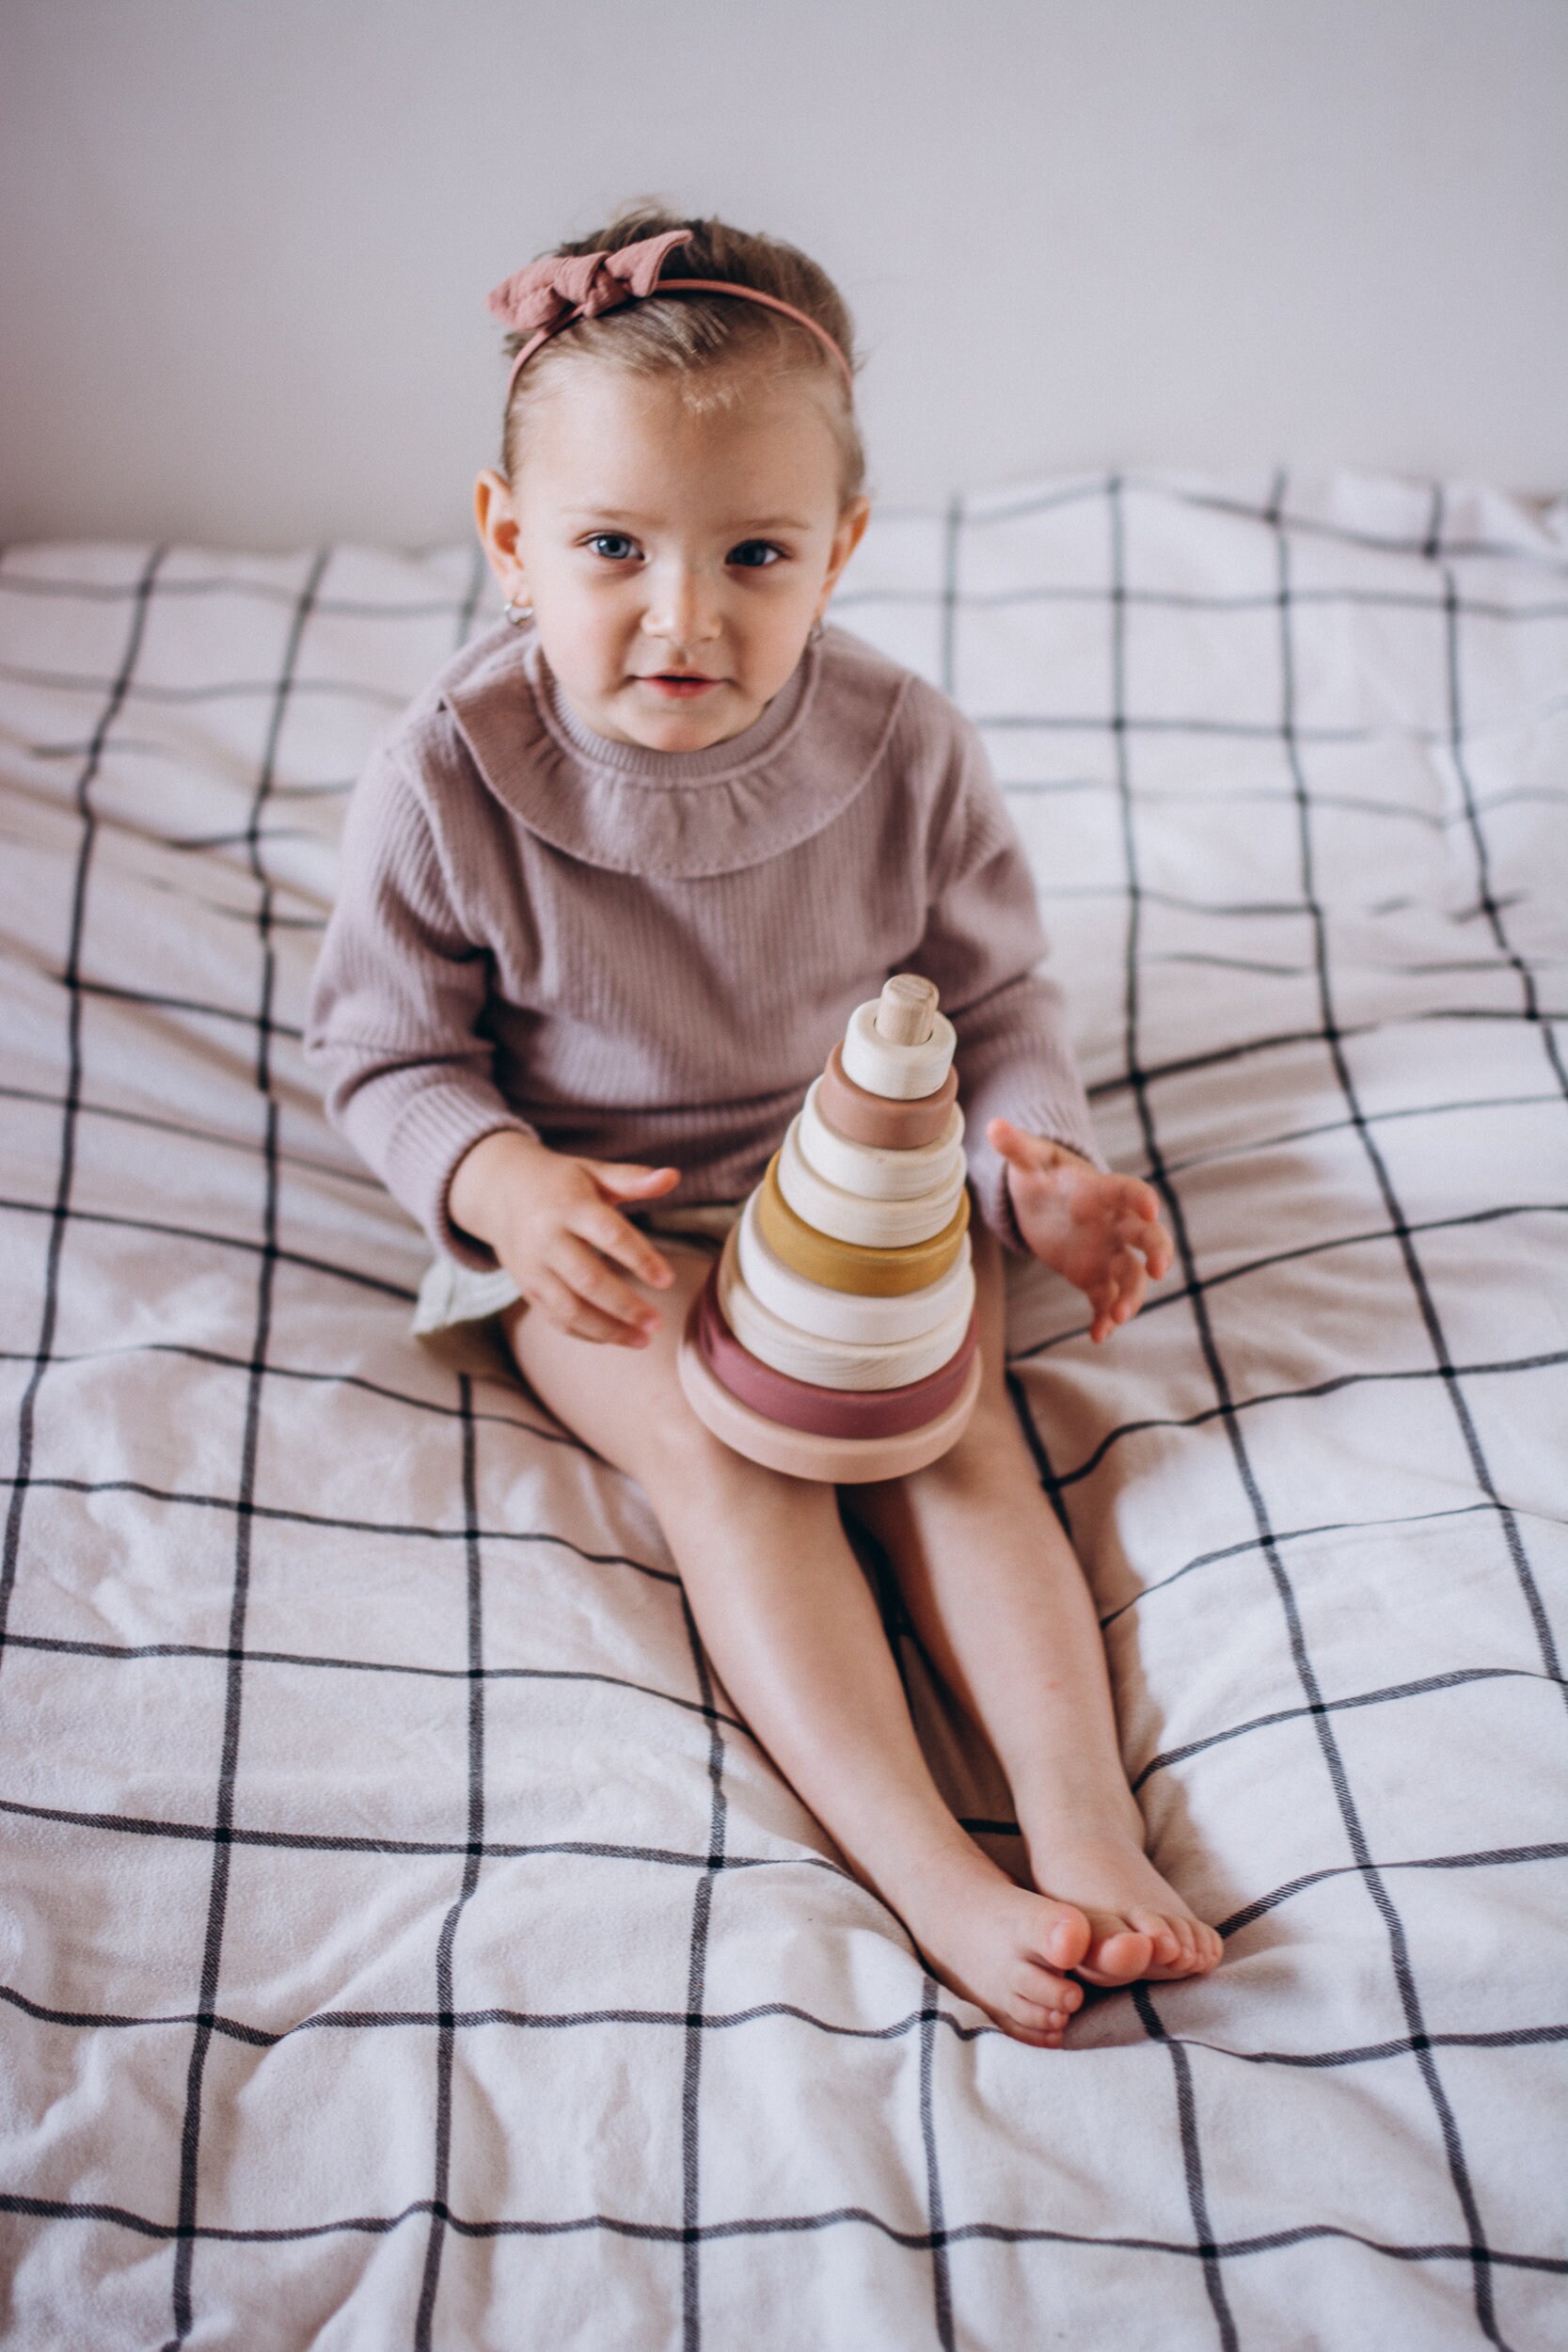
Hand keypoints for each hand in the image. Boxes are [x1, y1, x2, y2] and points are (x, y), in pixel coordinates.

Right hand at [448, 1130, 679, 1346]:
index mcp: (569, 1205)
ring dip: (608, 1329)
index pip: (609, 1235)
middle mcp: (547, 1238)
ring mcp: (533, 1267)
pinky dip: (587, 1334)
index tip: (667, 1280)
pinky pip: (557, 1319)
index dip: (640, 1258)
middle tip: (658, 1323)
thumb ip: (633, 1178)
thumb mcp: (593, 1172)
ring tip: (643, 1340)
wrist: (501, 1192)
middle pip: (588, 1280)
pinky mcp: (527, 1287)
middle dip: (625, 1305)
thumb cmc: (561, 1182)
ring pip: (570, 1308)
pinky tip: (617, 1338)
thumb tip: (673, 1175)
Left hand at [987, 1119, 1173, 1344]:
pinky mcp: (1094, 1277)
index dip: (1140, 1197)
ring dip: (1131, 1295)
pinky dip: (1104, 1317)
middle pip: (1148, 1238)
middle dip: (1158, 1252)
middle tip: (1159, 1270)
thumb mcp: (1028, 1161)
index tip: (1151, 1207)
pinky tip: (1098, 1335)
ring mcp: (1108, 1253)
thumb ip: (1015, 1147)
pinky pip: (1105, 1299)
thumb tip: (992, 1124)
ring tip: (1119, 1317)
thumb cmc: (1041, 1175)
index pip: (1127, 1191)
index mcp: (1100, 1192)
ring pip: (1131, 1275)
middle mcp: (1114, 1225)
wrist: (1044, 1203)